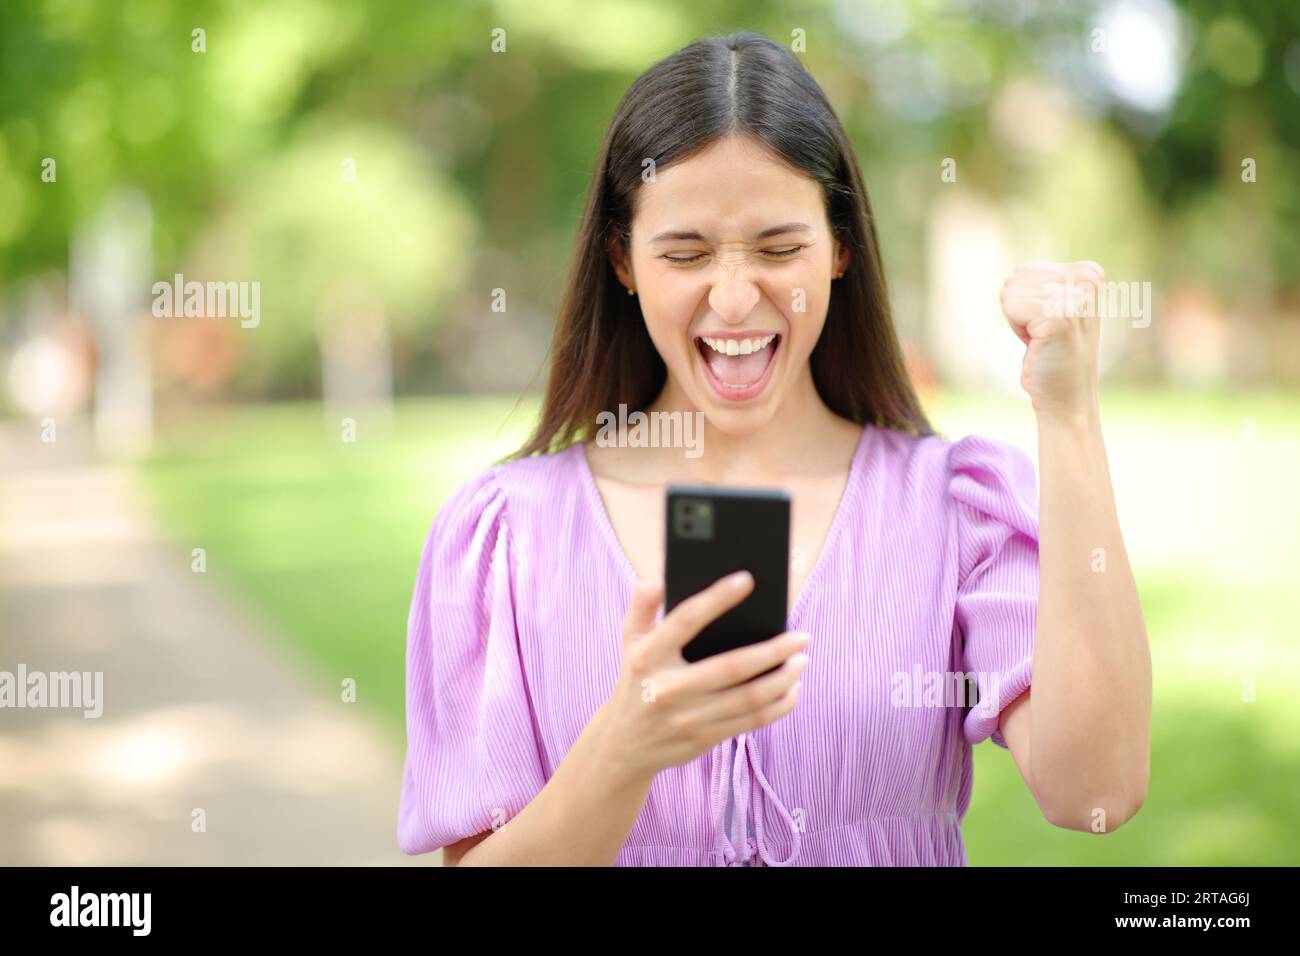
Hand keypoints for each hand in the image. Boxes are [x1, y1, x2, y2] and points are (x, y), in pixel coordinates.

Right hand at [596, 572, 809, 782]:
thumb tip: (659, 578)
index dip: (716, 598)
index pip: (686, 620)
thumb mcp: (631, 640)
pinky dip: (778, 706)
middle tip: (802, 636)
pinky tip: (792, 689)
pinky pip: (750, 722)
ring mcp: (687, 717)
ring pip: (748, 698)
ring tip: (802, 660)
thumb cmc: (636, 678)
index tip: (748, 580)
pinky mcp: (703, 739)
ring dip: (783, 679)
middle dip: (773, 650)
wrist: (624, 744)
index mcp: (649, 656)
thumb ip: (643, 605)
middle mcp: (668, 688)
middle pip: (731, 667)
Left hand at [999, 260, 1104, 420]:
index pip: (1024, 270)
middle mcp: (1087, 279)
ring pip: (1010, 292)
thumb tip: (1015, 272)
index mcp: (1089, 273)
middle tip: (1045, 334)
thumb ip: (1042, 283)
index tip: (1048, 323)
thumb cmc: (1055, 353)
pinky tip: (1039, 345)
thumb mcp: (1054, 307)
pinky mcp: (1059, 316)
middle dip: (1021, 309)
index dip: (1027, 300)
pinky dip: (1017, 329)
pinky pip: (1010, 306)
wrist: (1068, 396)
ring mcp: (1075, 297)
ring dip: (1019, 321)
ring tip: (1044, 339)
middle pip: (1016, 278)